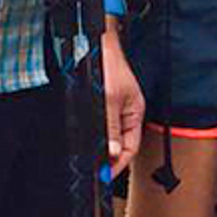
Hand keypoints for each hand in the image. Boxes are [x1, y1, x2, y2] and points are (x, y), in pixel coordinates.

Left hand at [100, 31, 144, 176]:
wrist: (92, 41)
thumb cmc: (107, 62)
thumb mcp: (109, 99)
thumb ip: (111, 127)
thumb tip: (113, 153)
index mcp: (135, 112)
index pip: (131, 147)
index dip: (117, 164)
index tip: (103, 175)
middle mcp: (125, 112)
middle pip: (119, 144)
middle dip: (106, 158)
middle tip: (92, 171)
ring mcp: (112, 107)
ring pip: (106, 136)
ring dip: (97, 147)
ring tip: (87, 159)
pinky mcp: (99, 102)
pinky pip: (97, 125)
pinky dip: (90, 134)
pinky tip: (81, 140)